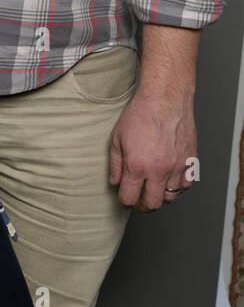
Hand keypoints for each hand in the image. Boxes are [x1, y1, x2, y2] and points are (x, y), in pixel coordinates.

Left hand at [109, 87, 197, 212]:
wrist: (164, 101)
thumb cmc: (139, 116)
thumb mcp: (116, 139)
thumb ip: (115, 165)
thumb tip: (115, 183)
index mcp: (137, 167)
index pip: (130, 198)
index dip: (125, 202)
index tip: (123, 199)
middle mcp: (159, 171)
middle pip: (152, 204)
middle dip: (142, 206)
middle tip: (138, 200)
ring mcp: (177, 167)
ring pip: (171, 197)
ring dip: (160, 196)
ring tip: (152, 188)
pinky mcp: (190, 162)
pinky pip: (186, 185)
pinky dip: (177, 187)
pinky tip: (168, 179)